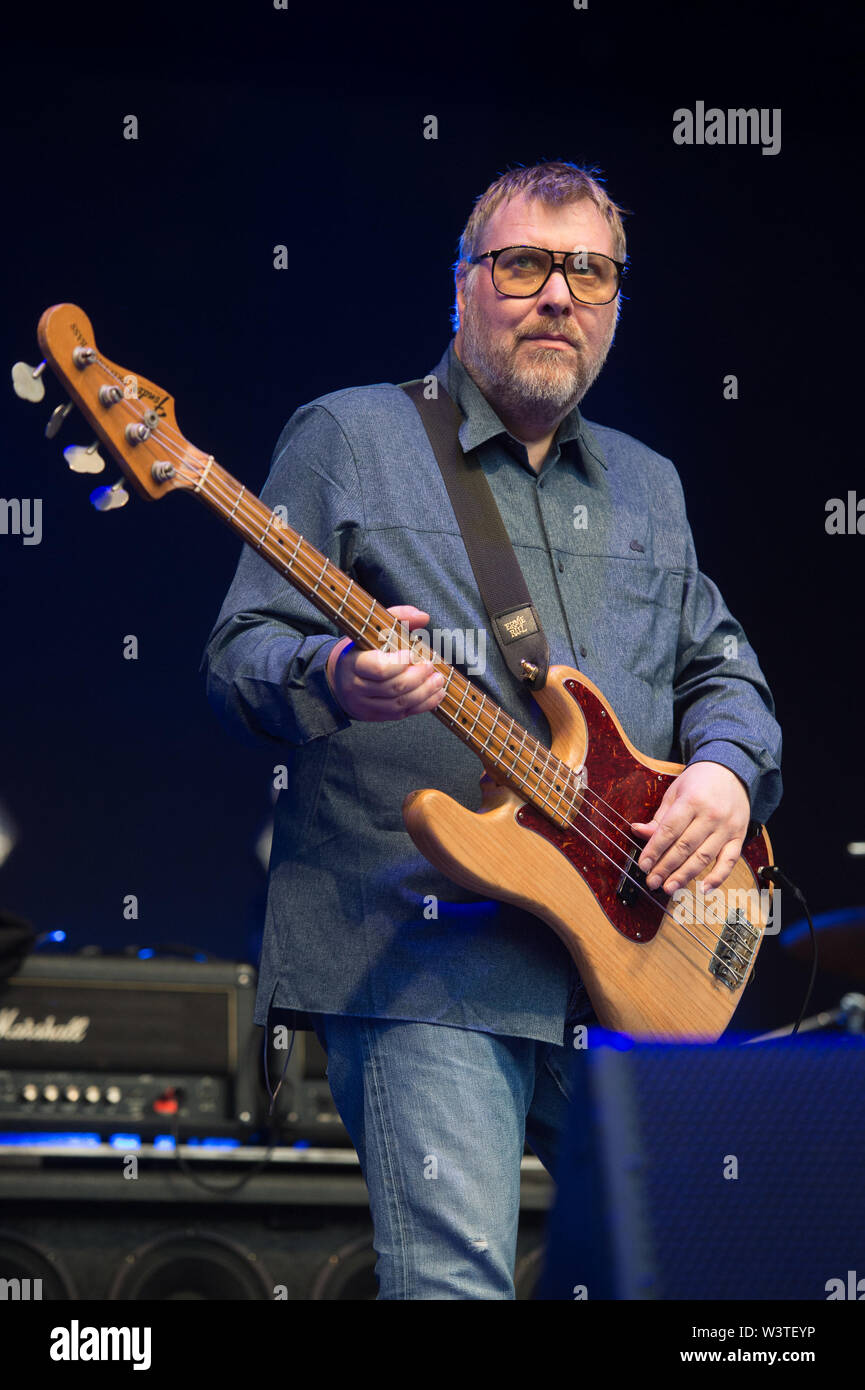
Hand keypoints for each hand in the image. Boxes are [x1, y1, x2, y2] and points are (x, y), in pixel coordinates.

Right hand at [326, 605, 445, 721]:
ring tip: (438, 680)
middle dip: (418, 676)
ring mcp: (365, 705)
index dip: (402, 663)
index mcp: (353, 663)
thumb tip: (423, 616)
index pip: (379, 668)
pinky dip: (424, 705)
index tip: (415, 654)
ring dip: (425, 692)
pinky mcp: (375, 716)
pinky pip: (402, 714)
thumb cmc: (361, 649)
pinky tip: (436, 694)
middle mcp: (356, 687)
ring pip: (400, 704)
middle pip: (394, 687)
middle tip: (431, 665)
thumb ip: (398, 617)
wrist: (339, 677)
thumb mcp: (372, 629)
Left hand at [630, 761, 750, 894]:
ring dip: (685, 875)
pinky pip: (729, 861)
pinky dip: (718, 877)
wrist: (731, 770)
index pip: (669, 830)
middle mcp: (711, 815)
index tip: (643, 864)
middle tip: (652, 881)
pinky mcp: (739, 836)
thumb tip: (638, 831)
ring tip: (669, 887)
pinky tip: (704, 888)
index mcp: (692, 801)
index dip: (654, 849)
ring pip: (704, 857)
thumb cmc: (699, 781)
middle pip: (685, 847)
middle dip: (666, 867)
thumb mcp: (675, 792)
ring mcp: (727, 827)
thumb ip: (659, 817)